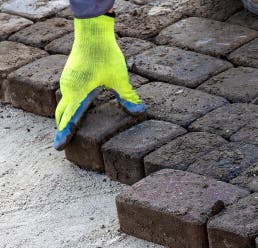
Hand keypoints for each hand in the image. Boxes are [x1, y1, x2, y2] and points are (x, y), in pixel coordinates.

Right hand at [54, 14, 144, 149]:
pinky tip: (75, 106)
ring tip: (67, 127)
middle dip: (63, 127)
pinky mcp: (70, 73)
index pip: (69, 119)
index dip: (65, 134)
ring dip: (65, 115)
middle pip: (62, 113)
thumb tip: (140, 112)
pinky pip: (67, 93)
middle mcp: (69, 88)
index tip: (59, 146)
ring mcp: (67, 80)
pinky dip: (68, 103)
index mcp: (78, 94)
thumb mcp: (120, 79)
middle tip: (62, 141)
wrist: (92, 33)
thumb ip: (128, 97)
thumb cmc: (105, 56)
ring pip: (63, 102)